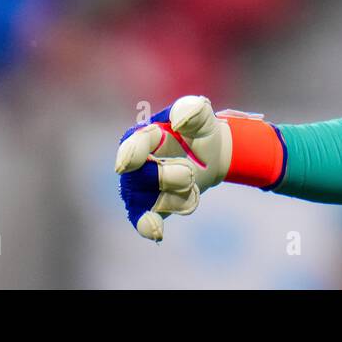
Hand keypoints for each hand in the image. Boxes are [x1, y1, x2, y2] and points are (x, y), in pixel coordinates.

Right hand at [115, 95, 232, 241]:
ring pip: (149, 199)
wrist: (210, 155)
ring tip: (191, 184)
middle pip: (140, 177)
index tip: (131, 161)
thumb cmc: (199, 131)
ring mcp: (140, 189)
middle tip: (190, 174)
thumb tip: (178, 122)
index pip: (133, 144)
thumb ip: (192, 109)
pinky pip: (144, 220)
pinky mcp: (150, 208)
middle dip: (167, 177)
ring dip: (175, 195)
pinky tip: (156, 231)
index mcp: (142, 137)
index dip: (133, 152)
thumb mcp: (202, 115)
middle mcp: (134, 165)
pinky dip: (149, 226)